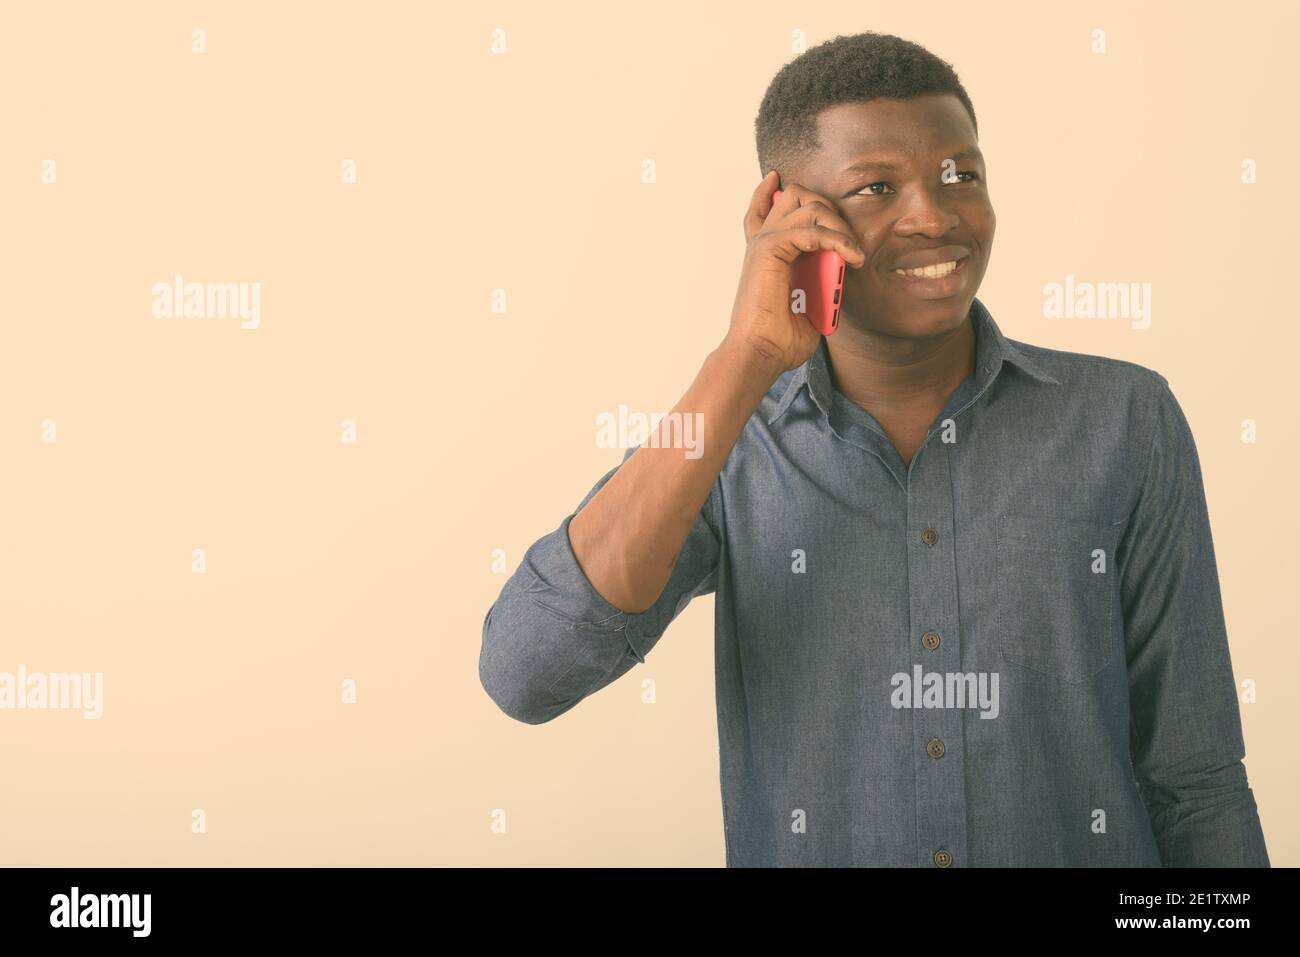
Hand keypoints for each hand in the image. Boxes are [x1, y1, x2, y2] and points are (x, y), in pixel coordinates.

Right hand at [723, 171, 865, 372]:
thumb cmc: (781, 339)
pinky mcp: (770, 249)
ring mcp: (765, 243)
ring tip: (853, 253)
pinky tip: (849, 257)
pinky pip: (810, 229)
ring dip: (838, 224)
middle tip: (848, 239)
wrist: (760, 352)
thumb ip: (819, 280)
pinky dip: (836, 240)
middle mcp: (762, 243)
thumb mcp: (809, 304)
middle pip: (793, 196)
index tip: (776, 180)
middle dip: (829, 207)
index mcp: (765, 255)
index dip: (768, 192)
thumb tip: (839, 269)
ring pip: (808, 205)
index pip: (763, 210)